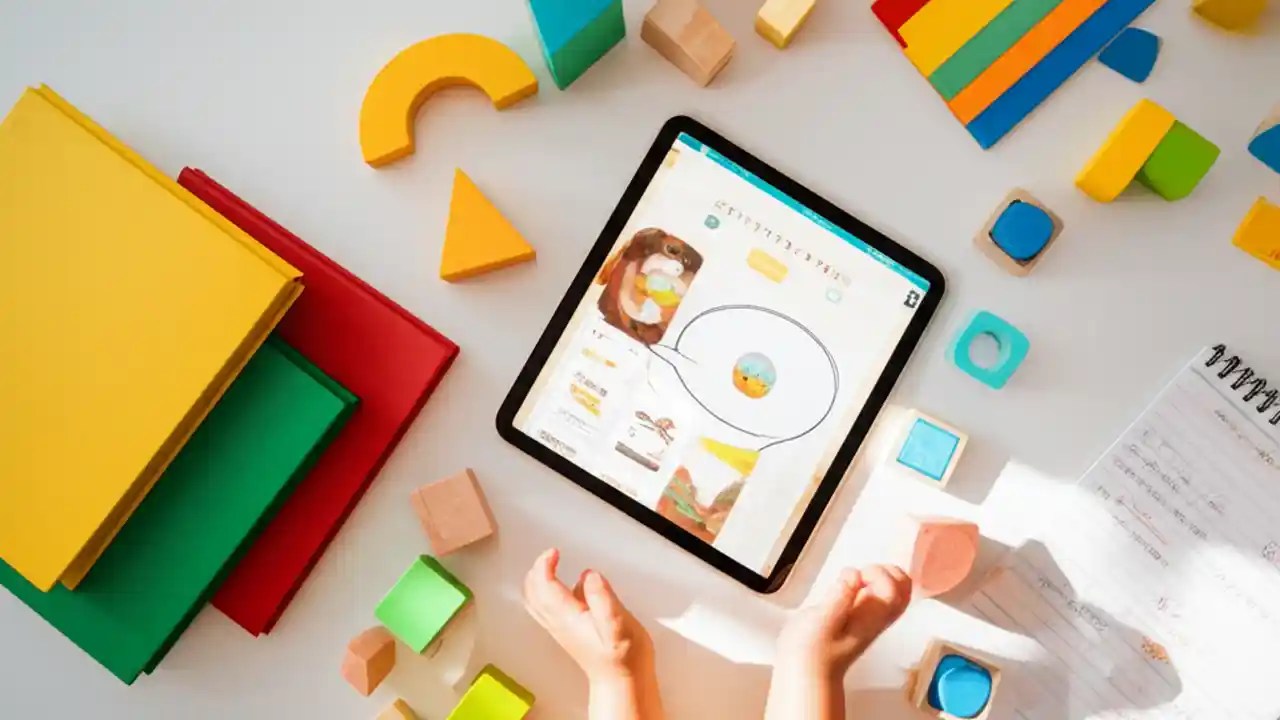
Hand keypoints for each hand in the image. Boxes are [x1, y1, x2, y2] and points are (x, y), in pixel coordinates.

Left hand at [523, 549, 664, 719]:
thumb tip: (589, 575)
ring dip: (536, 581)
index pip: (545, 585)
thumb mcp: (618, 625)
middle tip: (548, 555)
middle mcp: (559, 623)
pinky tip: (563, 588)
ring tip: (547, 566)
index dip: (545, 564)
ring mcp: (561, 629)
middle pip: (534, 592)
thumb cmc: (622, 657)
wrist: (622, 681)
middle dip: (537, 570)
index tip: (554, 551)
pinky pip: (546, 610)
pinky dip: (545, 593)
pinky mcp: (568, 633)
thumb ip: (603, 598)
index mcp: (568, 616)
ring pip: (536, 602)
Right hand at [777, 564, 911, 678]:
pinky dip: (873, 585)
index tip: (856, 576)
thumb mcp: (820, 621)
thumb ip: (838, 596)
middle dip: (888, 572)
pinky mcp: (861, 621)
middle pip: (904, 591)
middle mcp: (877, 619)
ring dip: (882, 577)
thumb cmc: (810, 651)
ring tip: (859, 577)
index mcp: (871, 618)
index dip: (877, 574)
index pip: (894, 590)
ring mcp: (871, 621)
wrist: (807, 676)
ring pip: (895, 594)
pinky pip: (880, 599)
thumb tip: (854, 574)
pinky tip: (854, 586)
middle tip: (863, 573)